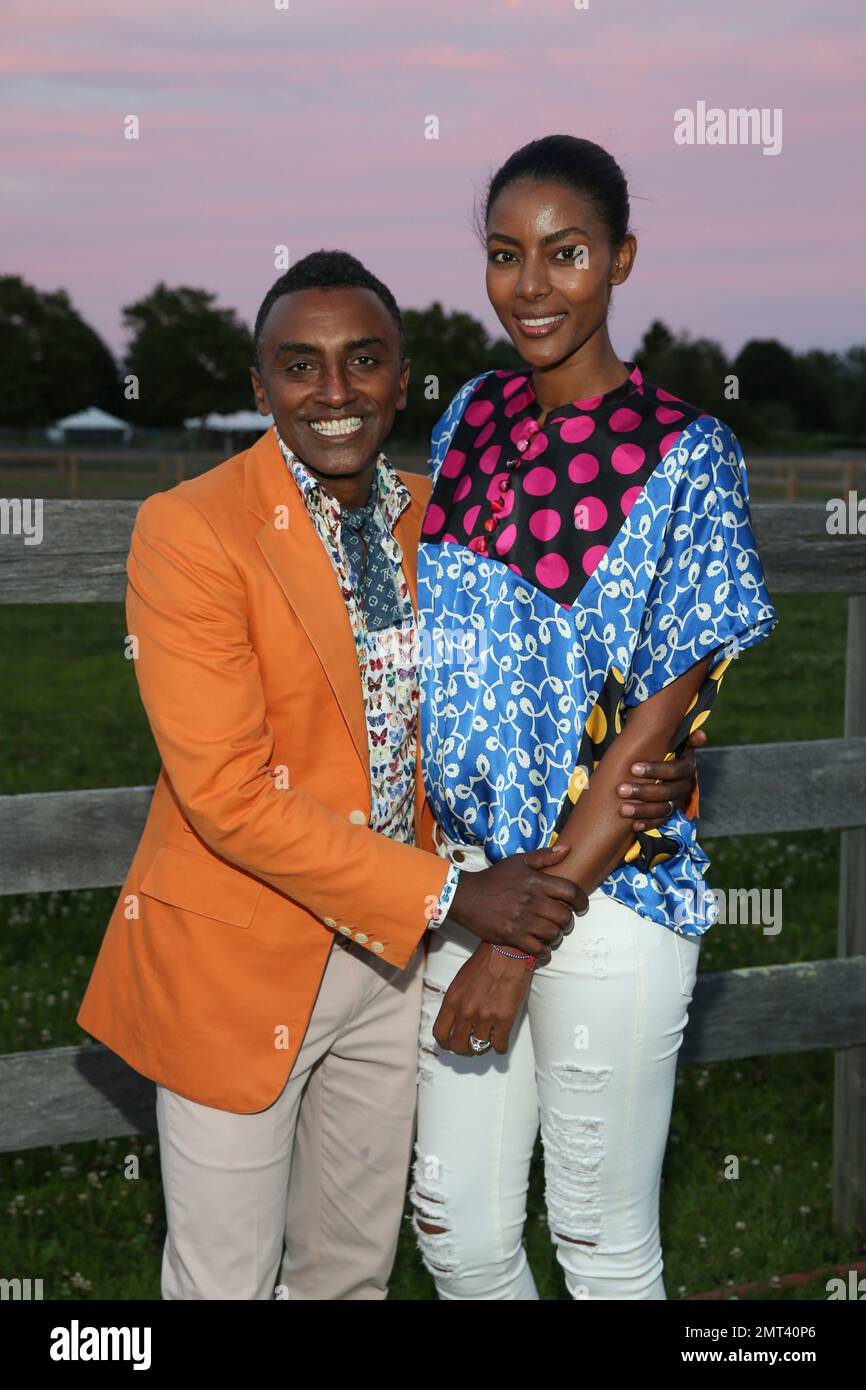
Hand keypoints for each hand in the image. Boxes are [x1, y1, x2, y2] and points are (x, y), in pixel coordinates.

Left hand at [433, 943, 531, 1054]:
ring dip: (484, 1047)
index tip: (451, 1044)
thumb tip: (455, 1022)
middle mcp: (465, 1011)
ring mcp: (485, 1016)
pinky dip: (500, 1047)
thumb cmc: (483, 964)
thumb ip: (455, 1003)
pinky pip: (499, 1045)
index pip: (440, 1033)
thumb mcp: (459, 982)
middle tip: (471, 1047)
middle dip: (464, 1050)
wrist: (506, 953)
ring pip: (480, 1047)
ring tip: (488, 1041)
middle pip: (458, 1046)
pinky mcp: (504, 1018)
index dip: (445, 1043)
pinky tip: (500, 1042)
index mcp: (452, 1001)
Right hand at [447, 845, 586, 955]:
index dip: (581, 901)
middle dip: (568, 921)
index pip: (571, 892)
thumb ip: (544, 856)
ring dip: (556, 936)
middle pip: (564, 917)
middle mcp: (532, 901)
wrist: (466, 896)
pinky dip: (543, 951)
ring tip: (551, 933)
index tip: (581, 906)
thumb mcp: (518, 861)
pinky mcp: (512, 936)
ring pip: (553, 934)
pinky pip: (537, 949)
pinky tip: (542, 948)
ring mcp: (522, 920)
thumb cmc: (494, 878)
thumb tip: (567, 849)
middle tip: (563, 921)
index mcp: (536, 882)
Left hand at [616, 728, 706, 831]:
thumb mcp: (672, 742)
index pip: (673, 770)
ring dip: (642, 810)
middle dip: (642, 791)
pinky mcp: (669, 813)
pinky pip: (660, 821)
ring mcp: (677, 801)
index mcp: (686, 767)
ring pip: (663, 809)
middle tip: (620, 789)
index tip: (633, 768)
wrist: (659, 767)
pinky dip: (647, 823)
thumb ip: (683, 738)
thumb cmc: (661, 750)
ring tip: (622, 809)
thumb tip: (701, 734)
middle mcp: (684, 786)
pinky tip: (634, 825)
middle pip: (666, 791)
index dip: (655, 770)